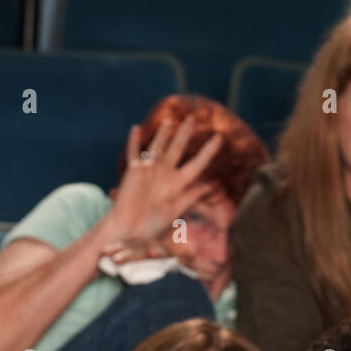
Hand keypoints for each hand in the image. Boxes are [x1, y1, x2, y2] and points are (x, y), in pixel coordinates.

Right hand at [102, 117, 222, 262]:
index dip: (208, 152)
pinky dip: (134, 142)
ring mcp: (150, 170)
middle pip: (178, 149)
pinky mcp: (134, 171)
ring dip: (163, 134)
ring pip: (158, 146)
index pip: (197, 164)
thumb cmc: (152, 226)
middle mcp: (165, 173)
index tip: (220, 138)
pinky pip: (134, 153)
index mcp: (179, 184)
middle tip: (193, 118)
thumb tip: (211, 185)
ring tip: (169, 122)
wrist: (130, 231)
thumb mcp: (175, 210)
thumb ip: (191, 196)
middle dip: (185, 133)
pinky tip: (136, 129)